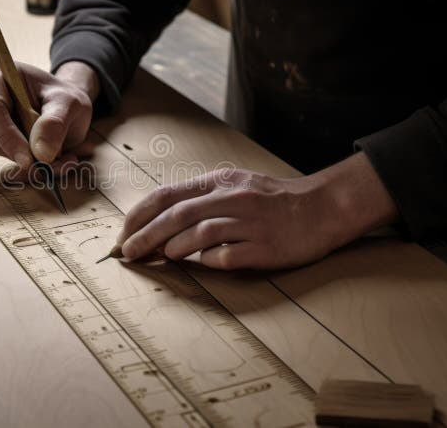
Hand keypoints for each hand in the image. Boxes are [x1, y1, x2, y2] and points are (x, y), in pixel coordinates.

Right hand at [0, 61, 99, 167]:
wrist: (67, 108)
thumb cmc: (66, 99)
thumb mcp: (70, 104)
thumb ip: (55, 124)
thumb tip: (41, 154)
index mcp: (1, 78)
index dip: (6, 136)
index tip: (28, 160)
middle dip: (18, 153)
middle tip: (51, 162)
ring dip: (29, 161)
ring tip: (62, 158)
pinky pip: (6, 158)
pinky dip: (31, 165)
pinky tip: (54, 158)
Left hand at [117, 153, 398, 269]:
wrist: (322, 208)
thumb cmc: (272, 200)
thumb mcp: (234, 186)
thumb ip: (200, 201)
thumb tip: (159, 224)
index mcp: (219, 182)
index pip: (168, 195)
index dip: (140, 215)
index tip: (124, 232)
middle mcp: (232, 198)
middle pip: (176, 216)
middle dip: (145, 235)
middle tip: (128, 252)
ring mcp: (248, 222)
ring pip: (198, 233)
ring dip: (172, 247)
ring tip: (161, 257)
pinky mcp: (263, 247)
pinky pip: (226, 256)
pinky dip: (207, 261)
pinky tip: (200, 264)